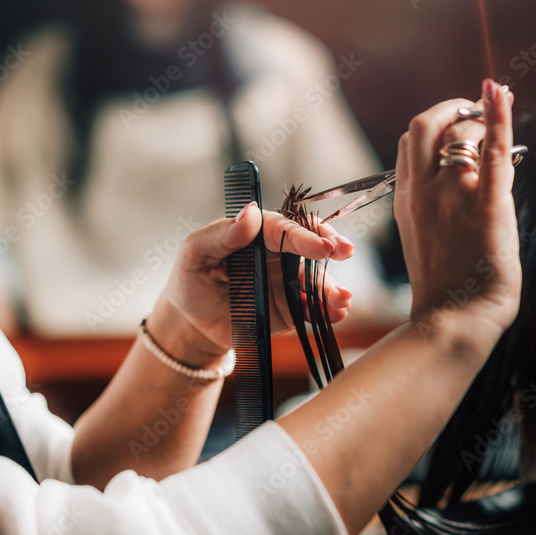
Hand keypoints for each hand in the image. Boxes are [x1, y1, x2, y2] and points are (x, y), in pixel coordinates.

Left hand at [149, 207, 353, 363]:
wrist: (190, 322)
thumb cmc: (190, 279)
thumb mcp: (195, 252)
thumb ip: (223, 234)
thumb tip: (251, 212)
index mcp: (256, 235)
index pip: (284, 229)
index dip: (305, 235)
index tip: (322, 244)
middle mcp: (276, 255)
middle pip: (310, 247)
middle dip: (331, 248)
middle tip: (345, 252)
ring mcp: (285, 283)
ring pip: (316, 280)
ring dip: (332, 287)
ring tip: (342, 299)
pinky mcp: (289, 310)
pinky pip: (311, 309)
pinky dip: (327, 311)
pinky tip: (336, 314)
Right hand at [394, 79, 520, 346]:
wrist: (454, 318)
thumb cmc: (445, 283)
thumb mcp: (422, 235)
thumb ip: (431, 202)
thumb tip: (458, 175)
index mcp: (406, 199)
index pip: (410, 142)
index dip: (435, 124)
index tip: (456, 124)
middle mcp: (423, 192)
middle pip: (424, 126)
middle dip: (451, 110)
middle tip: (474, 112)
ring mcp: (452, 198)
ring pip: (463, 138)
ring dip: (483, 125)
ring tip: (499, 134)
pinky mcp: (486, 206)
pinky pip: (492, 152)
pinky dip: (499, 116)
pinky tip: (501, 92)